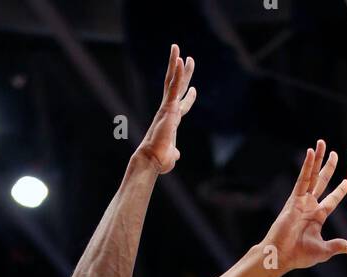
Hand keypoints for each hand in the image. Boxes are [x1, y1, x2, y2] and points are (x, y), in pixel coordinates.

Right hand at [136, 44, 196, 174]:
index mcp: (172, 121)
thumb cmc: (160, 161)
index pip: (182, 106)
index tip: (194, 89)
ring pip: (172, 80)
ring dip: (175, 63)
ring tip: (176, 47)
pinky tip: (179, 59)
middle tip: (189, 58)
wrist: (152, 159)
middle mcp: (169, 111)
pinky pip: (174, 86)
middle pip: (177, 86)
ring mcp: (168, 107)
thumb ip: (175, 153)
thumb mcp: (172, 156)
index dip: (189, 98)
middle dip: (184, 73)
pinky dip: (177, 72)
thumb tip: (176, 156)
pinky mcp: (168, 107)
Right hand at [264, 140, 346, 272]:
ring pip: (312, 176)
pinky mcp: (293, 199)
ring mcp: (301, 201)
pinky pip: (302, 179)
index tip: (346, 182)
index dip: (339, 192)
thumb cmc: (298, 255)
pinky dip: (307, 166)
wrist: (280, 255)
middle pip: (321, 182)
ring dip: (318, 159)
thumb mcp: (323, 251)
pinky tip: (311, 152)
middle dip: (328, 168)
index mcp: (317, 217)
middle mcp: (309, 206)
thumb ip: (336, 246)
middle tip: (334, 154)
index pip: (331, 200)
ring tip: (322, 143)